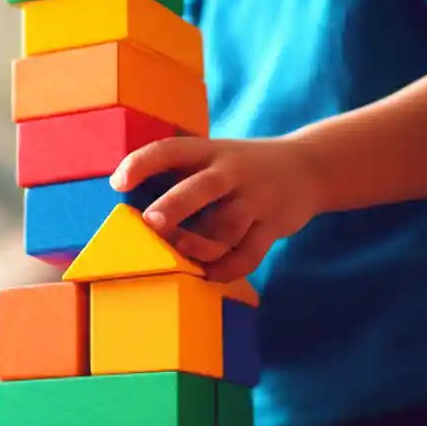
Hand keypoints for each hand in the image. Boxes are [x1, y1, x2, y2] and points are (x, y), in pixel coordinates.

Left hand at [109, 136, 324, 281]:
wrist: (309, 168)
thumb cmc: (241, 170)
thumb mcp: (213, 158)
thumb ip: (180, 178)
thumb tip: (132, 218)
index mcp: (208, 152)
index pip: (170, 150)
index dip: (142, 164)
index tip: (117, 183)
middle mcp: (232, 171)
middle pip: (204, 187)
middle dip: (176, 205)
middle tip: (151, 222)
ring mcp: (256, 199)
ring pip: (227, 227)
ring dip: (200, 247)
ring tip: (180, 257)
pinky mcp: (273, 225)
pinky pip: (249, 254)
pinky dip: (226, 269)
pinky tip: (207, 275)